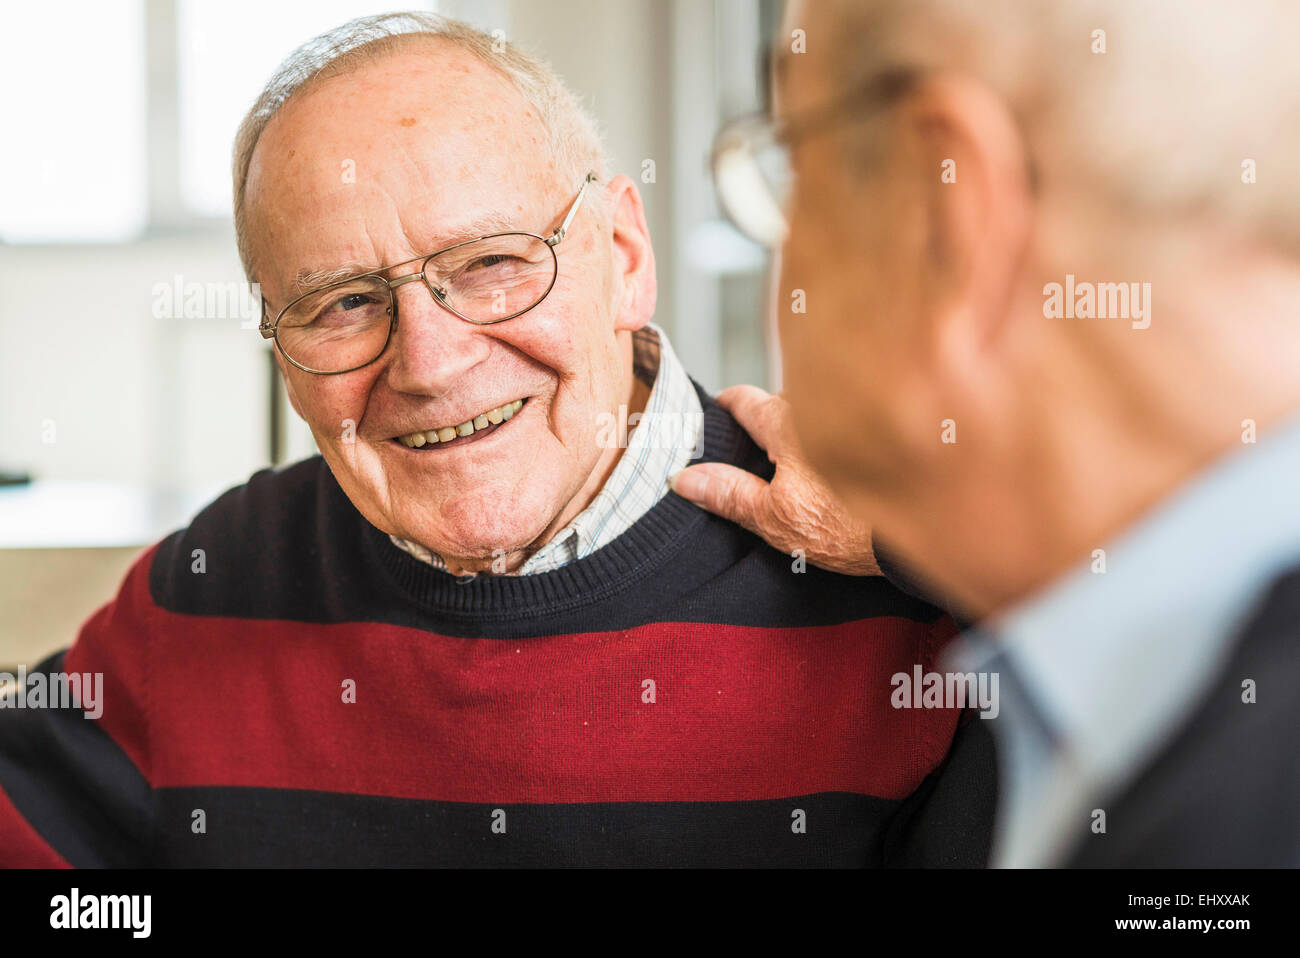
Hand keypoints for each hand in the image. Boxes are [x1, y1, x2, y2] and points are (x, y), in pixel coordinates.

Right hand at [670, 385, 879, 575]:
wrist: (931, 532)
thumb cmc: (851, 526)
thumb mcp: (775, 517)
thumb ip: (729, 494)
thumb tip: (684, 477)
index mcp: (787, 422)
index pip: (744, 400)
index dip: (726, 405)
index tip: (717, 407)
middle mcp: (824, 408)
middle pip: (784, 405)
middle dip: (769, 420)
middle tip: (755, 448)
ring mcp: (860, 416)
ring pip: (822, 414)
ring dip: (811, 429)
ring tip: (801, 463)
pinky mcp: (892, 433)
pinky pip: (856, 425)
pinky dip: (844, 438)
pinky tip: (843, 469)